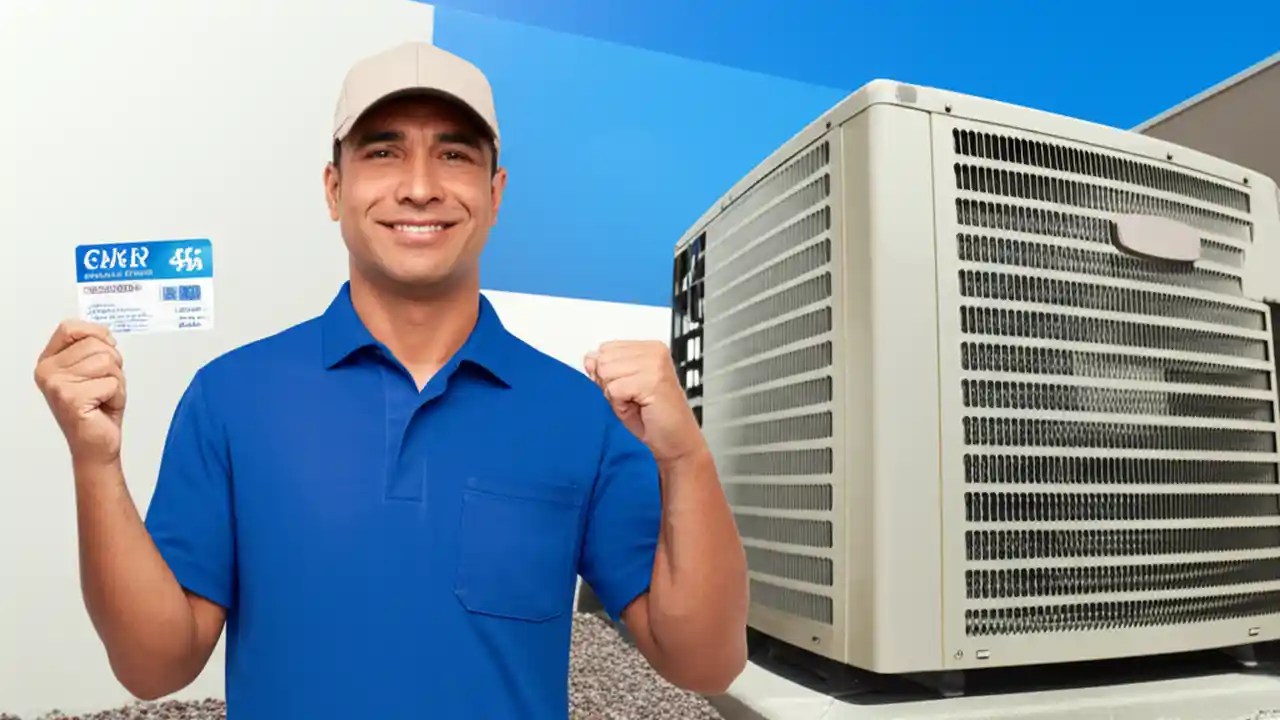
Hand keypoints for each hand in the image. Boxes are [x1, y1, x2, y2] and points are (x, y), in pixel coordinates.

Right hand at [34, 320, 126, 466]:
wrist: (96, 444)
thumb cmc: (97, 408)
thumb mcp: (92, 371)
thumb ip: (92, 349)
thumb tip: (104, 334)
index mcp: (49, 361)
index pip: (70, 328)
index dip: (96, 333)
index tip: (108, 345)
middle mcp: (47, 371)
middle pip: (96, 345)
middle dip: (113, 364)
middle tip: (104, 385)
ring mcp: (57, 385)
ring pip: (107, 362)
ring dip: (116, 381)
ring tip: (104, 396)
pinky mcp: (71, 398)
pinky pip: (112, 382)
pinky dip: (117, 395)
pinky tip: (104, 407)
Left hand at [584, 340, 706, 464]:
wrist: (676, 443)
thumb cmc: (653, 419)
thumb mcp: (621, 390)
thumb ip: (605, 371)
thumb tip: (589, 358)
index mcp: (649, 348)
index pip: (606, 348)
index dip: (607, 373)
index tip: (627, 387)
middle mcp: (654, 352)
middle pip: (604, 359)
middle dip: (610, 384)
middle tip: (632, 398)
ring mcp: (655, 365)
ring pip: (607, 373)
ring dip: (616, 395)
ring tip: (636, 403)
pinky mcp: (652, 381)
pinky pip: (614, 389)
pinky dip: (620, 405)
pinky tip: (639, 408)